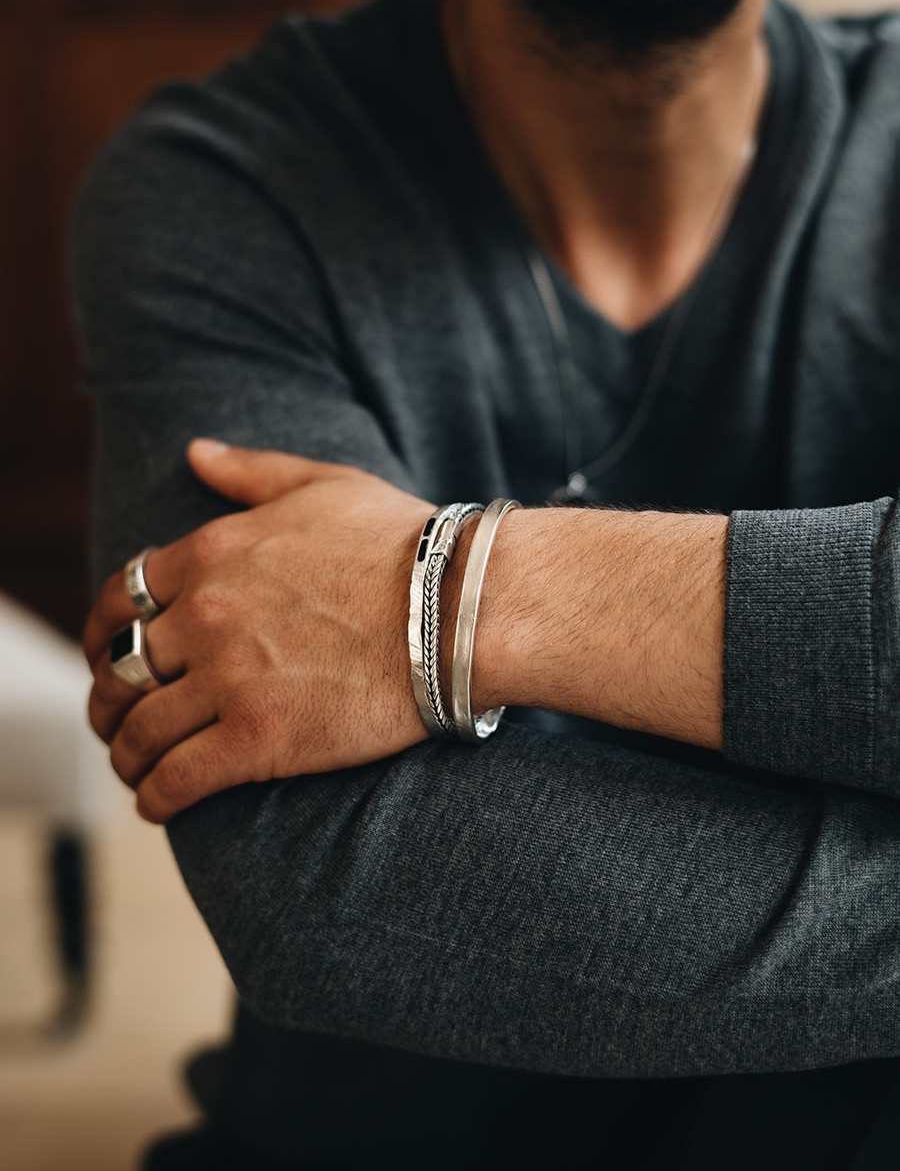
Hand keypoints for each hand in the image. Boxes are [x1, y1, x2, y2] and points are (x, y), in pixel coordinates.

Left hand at [84, 441, 434, 822]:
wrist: (457, 607)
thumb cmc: (401, 543)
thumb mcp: (322, 484)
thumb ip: (250, 471)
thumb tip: (195, 452)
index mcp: (211, 553)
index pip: (121, 598)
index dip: (102, 633)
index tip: (109, 654)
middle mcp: (205, 615)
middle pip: (120, 668)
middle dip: (110, 700)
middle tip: (119, 719)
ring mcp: (227, 679)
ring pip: (139, 730)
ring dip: (127, 754)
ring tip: (137, 768)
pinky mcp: (258, 739)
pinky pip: (177, 777)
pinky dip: (156, 797)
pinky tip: (158, 804)